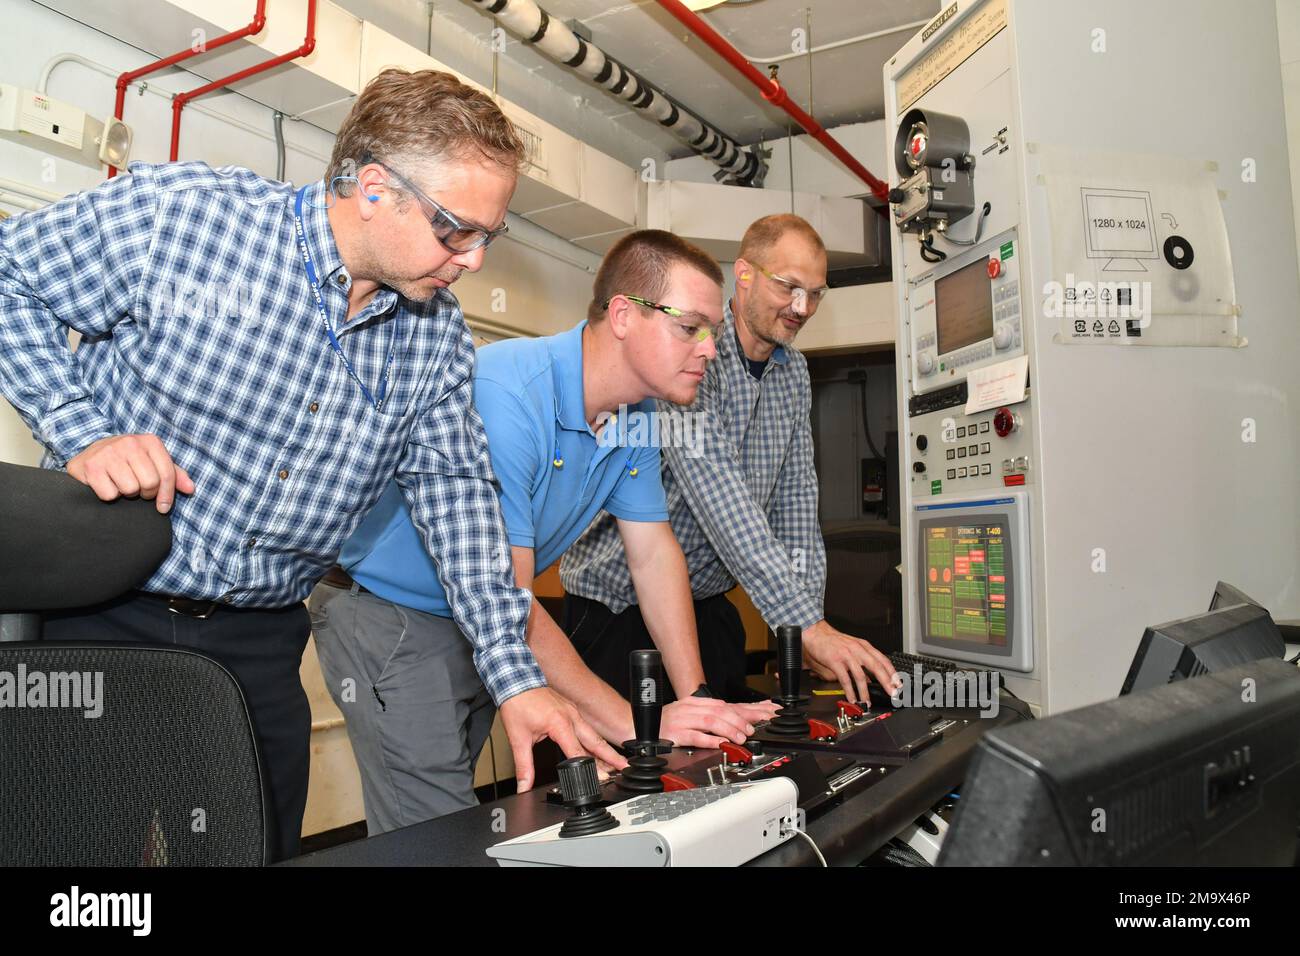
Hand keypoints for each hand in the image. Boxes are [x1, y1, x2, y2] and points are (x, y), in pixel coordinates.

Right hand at [66, 434, 193, 513]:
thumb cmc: (128, 462)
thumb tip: (190, 489)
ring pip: (130, 489)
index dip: (167, 495)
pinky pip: (110, 494)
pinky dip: (109, 495)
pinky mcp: (92, 466)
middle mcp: (130, 442)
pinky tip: (106, 484)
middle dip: (146, 493)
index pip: (167, 474)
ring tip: (121, 484)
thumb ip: (174, 475)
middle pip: (150, 483)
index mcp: (150, 441)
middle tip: (138, 490)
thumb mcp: (153, 463)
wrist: (90, 455)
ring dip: (127, 494)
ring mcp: (109, 452)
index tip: (163, 507)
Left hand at [498, 687, 627, 791]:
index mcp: (560, 723)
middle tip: (624, 767)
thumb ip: (524, 766)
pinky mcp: (569, 709)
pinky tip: (596, 747)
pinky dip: (593, 739)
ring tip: (617, 761)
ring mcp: (572, 711)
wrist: (514, 679)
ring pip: (592, 733)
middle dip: (611, 756)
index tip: (603, 777)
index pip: (578, 752)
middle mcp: (570, 716)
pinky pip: (585, 727)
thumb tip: (524, 785)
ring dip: (604, 748)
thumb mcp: (518, 738)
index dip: (591, 767)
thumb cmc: (517, 703)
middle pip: (595, 741)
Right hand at [659, 697, 779, 748]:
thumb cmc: (662, 723)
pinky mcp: (675, 733)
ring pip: (710, 721)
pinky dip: (710, 739)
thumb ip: (703, 715)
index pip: (720, 704)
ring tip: (739, 738)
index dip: (738, 712)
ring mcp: (681, 720)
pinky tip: (720, 743)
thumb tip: (726, 721)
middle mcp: (688, 709)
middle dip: (737, 721)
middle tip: (749, 731)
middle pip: (718, 711)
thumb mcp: (684, 714)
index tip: (752, 720)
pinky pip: (695, 736)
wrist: (638, 727)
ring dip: (728, 730)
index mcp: (692, 703)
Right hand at [801, 620, 900, 702]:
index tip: (898, 684)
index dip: (892, 673)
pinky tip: (852, 698)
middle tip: (892, 693)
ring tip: (867, 703)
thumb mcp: (853, 648)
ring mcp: (847, 655)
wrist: (816, 633)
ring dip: (865, 692)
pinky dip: (850, 691)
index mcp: (864, 646)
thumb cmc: (834, 641)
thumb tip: (870, 679)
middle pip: (876, 667)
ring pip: (860, 676)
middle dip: (886, 682)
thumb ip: (863, 662)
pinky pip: (845, 679)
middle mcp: (858, 650)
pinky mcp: (835, 661)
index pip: (883, 660)